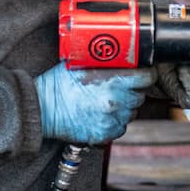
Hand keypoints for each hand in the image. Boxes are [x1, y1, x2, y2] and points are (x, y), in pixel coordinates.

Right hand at [35, 62, 155, 144]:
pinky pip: (120, 127)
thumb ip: (105, 61)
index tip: (144, 74)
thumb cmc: (58, 85)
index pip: (146, 78)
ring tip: (105, 101)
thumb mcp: (82, 63)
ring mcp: (111, 120)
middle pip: (140, 96)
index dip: (146, 74)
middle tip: (118, 87)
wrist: (43, 109)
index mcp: (113, 81)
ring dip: (124, 107)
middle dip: (132, 90)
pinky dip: (114, 121)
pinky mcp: (105, 134)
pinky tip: (101, 114)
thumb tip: (122, 56)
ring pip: (131, 113)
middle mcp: (116, 102)